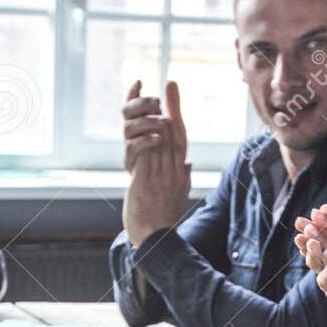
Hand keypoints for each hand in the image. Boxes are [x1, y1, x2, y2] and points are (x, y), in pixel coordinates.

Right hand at [121, 79, 182, 171]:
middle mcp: (131, 132)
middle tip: (158, 102)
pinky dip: (145, 140)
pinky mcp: (129, 160)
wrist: (163, 184)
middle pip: (126, 111)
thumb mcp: (174, 127)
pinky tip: (158, 138)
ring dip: (146, 121)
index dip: (133, 92)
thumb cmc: (168, 154)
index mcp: (139, 122)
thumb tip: (171, 80)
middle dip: (141, 104)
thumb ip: (172, 106)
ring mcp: (128, 144)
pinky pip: (131, 146)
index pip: (132, 103)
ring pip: (128, 126)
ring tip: (164, 122)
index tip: (140, 82)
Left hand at [123, 81, 189, 245]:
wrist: (156, 242)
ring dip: (156, 117)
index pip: (181, 140)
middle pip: (173, 133)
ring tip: (154, 96)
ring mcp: (159, 177)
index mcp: (179, 174)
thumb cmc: (164, 222)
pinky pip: (146, 156)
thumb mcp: (177, 197)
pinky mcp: (145, 184)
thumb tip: (187, 164)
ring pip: (160, 140)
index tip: (175, 98)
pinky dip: (144, 139)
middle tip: (170, 83)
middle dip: (171, 106)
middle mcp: (172, 172)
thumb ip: (182, 178)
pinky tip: (139, 124)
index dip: (178, 116)